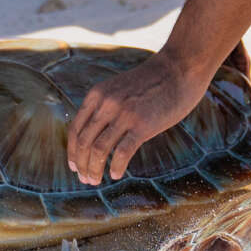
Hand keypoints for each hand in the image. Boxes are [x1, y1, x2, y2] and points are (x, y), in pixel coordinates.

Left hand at [64, 50, 212, 183]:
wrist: (179, 69)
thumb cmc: (151, 82)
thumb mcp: (118, 89)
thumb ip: (105, 106)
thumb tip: (95, 133)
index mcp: (97, 95)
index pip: (75, 129)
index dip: (72, 151)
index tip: (74, 166)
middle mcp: (106, 104)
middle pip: (84, 142)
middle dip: (82, 164)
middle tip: (85, 180)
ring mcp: (124, 114)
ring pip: (98, 150)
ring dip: (94, 169)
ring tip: (96, 181)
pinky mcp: (142, 125)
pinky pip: (122, 152)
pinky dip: (116, 167)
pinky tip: (116, 175)